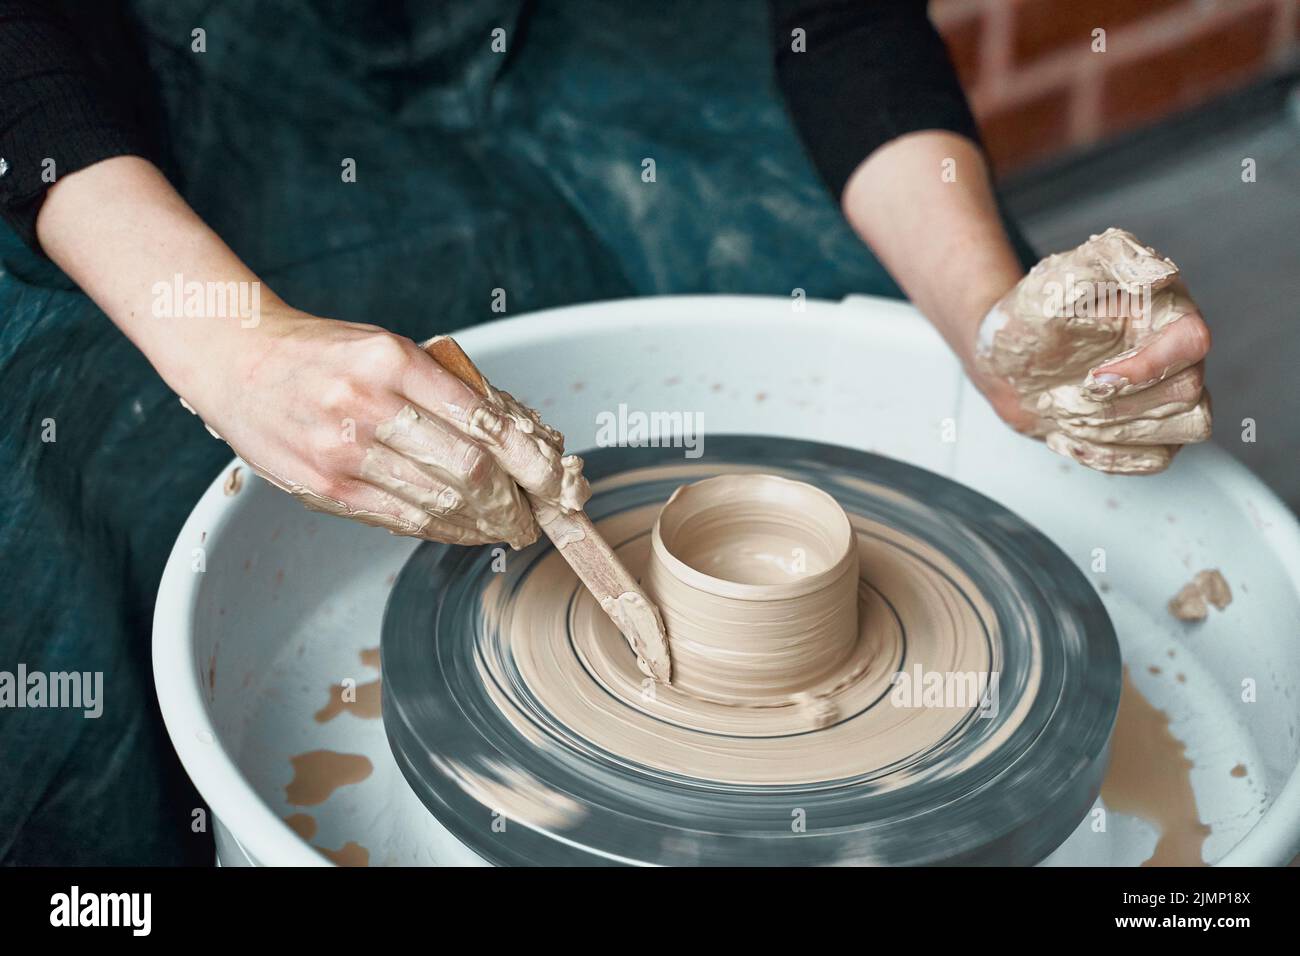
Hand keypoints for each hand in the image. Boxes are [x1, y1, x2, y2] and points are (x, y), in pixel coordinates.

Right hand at [182, 308, 587, 546]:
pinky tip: (465, 530)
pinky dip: (444, 530)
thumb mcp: (390, 347)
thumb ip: (447, 390)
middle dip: (513, 502)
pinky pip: (401, 520)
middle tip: (533, 515)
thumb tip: (518, 440)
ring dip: (484, 524)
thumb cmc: (326, 354)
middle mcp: (367, 406)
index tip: (552, 478)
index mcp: (392, 361)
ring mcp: (341, 452)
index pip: (482, 421)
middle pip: (468, 470)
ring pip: (438, 503)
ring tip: (506, 527)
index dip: (528, 460)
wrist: (236, 362)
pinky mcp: (324, 488)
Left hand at [972, 228, 1211, 474]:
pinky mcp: (1153, 428)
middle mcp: (1176, 350)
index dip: (1149, 367)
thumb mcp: (1049, 284)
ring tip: (1066, 411)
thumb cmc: (1029, 316)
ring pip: (1184, 427)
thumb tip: (1155, 277)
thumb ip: (1097, 269)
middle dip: (1120, 404)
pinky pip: (1156, 458)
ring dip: (1114, 429)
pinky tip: (1070, 433)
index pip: (1192, 340)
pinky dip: (1108, 454)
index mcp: (1163, 307)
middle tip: (1072, 395)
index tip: (1094, 378)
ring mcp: (1168, 391)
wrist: (1003, 361)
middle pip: (1188, 392)